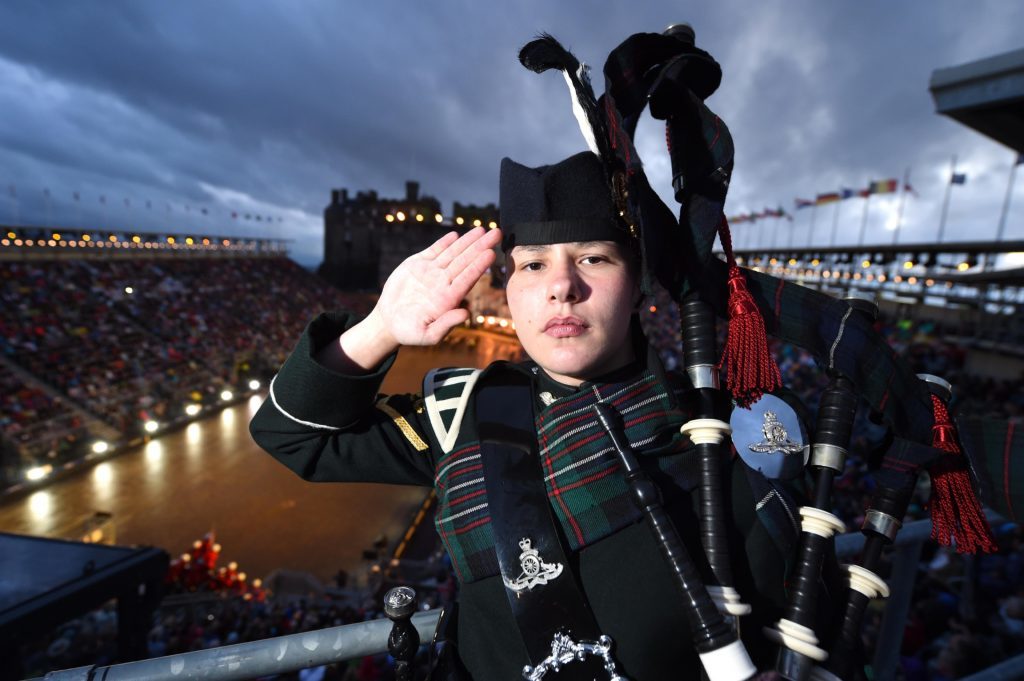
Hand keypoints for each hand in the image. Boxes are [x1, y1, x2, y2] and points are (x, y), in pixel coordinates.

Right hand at [331, 227, 500, 370]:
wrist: (389, 321)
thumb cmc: (409, 332)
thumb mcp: (426, 335)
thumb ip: (446, 325)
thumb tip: (467, 313)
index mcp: (448, 299)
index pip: (467, 279)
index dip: (479, 265)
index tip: (491, 253)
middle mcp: (443, 283)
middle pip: (465, 261)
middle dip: (480, 247)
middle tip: (497, 233)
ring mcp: (431, 273)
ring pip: (452, 253)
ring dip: (467, 241)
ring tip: (481, 229)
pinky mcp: (417, 265)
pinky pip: (434, 251)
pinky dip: (444, 243)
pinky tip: (456, 235)